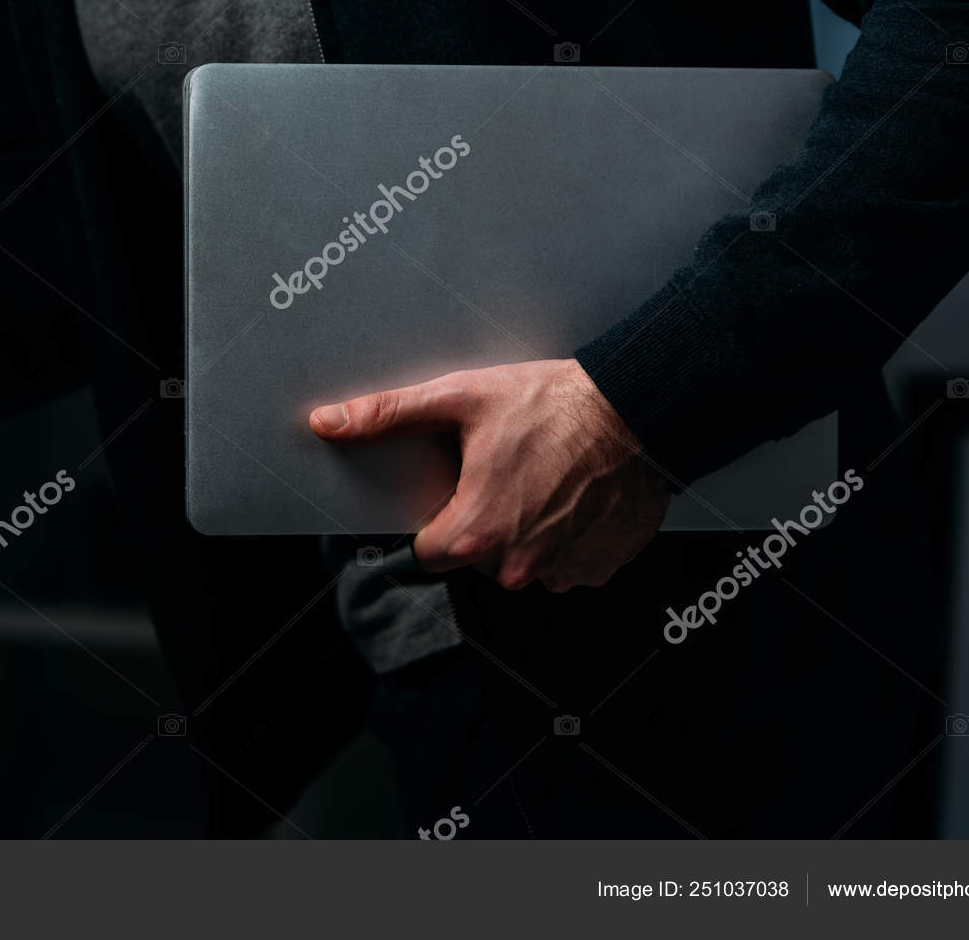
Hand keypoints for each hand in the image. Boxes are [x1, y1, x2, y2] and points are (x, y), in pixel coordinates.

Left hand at [309, 358, 668, 591]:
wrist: (640, 408)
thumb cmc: (553, 402)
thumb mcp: (460, 398)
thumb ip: (388, 416)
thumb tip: (328, 423)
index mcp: (475, 534)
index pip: (429, 554)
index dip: (438, 520)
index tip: (458, 489)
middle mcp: (517, 566)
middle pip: (477, 558)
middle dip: (484, 521)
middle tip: (508, 471)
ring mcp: (563, 571)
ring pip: (523, 562)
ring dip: (527, 531)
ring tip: (544, 479)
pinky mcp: (600, 568)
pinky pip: (566, 563)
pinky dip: (566, 537)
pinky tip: (574, 496)